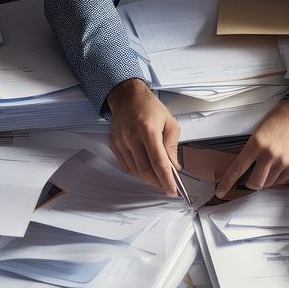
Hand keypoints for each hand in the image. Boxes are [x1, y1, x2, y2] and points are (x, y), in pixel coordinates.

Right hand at [106, 78, 179, 196]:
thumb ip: (172, 146)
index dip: (166, 179)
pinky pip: (126, 166)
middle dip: (158, 183)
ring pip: (135, 171)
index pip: (158, 162)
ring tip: (158, 181)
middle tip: (167, 188)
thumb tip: (173, 167)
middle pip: (146, 170)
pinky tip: (146, 173)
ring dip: (148, 180)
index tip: (172, 190)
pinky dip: (137, 173)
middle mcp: (132, 137)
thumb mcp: (169, 122)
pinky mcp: (115, 145)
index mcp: (148, 130)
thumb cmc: (150, 107)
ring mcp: (121, 142)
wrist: (128, 97)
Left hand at [215, 99, 288, 198]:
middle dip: (250, 184)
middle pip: (254, 183)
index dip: (227, 183)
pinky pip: (281, 180)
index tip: (221, 191)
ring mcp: (282, 161)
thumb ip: (251, 149)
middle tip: (249, 180)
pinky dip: (276, 178)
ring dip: (264, 180)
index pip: (237, 168)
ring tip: (266, 168)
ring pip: (268, 183)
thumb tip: (243, 165)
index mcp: (256, 144)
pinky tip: (276, 168)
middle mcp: (269, 154)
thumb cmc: (280, 118)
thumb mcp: (258, 130)